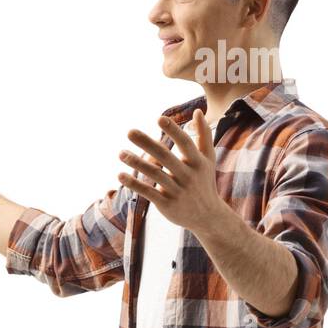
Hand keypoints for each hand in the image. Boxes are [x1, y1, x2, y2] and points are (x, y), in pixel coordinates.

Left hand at [117, 109, 225, 232]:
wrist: (208, 216)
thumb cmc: (204, 182)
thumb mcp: (208, 159)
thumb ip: (204, 135)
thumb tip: (198, 111)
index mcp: (197, 162)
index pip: (185, 143)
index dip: (173, 131)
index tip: (159, 118)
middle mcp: (188, 175)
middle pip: (166, 157)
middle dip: (147, 144)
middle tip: (130, 131)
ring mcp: (177, 191)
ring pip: (155, 175)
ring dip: (137, 163)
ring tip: (121, 153)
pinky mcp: (167, 204)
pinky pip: (149, 193)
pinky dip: (135, 184)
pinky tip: (120, 176)